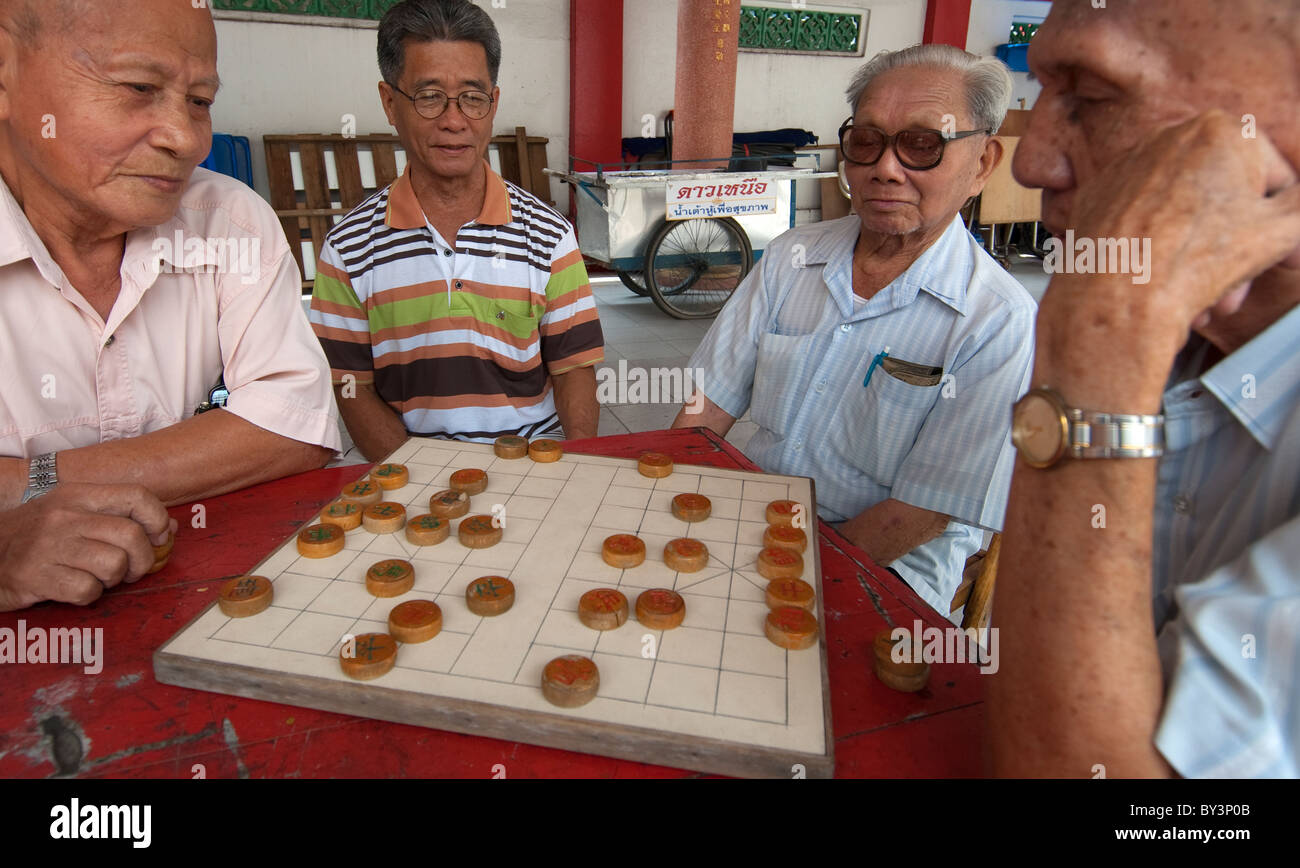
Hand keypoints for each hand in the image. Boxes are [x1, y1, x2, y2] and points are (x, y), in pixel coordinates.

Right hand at [0, 484, 175, 611]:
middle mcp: (64, 516)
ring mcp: (49, 546)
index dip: (158, 519)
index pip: (137, 496)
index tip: (159, 537)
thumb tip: (170, 528)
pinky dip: (89, 595)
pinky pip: (87, 590)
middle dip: (142, 559)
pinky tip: (76, 588)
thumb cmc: (36, 536)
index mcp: (78, 495)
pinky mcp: (36, 576)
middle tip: (132, 569)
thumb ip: (121, 516)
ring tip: (99, 577)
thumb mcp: (74, 513)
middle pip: (131, 536)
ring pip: (114, 565)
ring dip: (115, 579)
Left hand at [1042, 110, 1299, 357]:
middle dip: (1234, 251)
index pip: (1272, 179)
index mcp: (1221, 129)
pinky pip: (1142, 221)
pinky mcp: (1096, 195)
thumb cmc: (1200, 259)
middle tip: (1237, 288)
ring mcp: (1127, 165)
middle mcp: (1169, 136)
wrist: (1118, 296)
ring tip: (1202, 297)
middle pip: (1222, 200)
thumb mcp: (1285, 228)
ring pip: (1182, 214)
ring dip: (1199, 258)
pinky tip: (1163, 284)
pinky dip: (1156, 250)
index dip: (1281, 227)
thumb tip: (1297, 199)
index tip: (1280, 256)